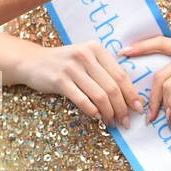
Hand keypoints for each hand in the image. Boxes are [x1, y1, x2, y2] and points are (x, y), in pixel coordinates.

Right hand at [18, 41, 143, 126]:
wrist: (32, 62)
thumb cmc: (63, 64)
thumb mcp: (85, 59)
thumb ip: (104, 71)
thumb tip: (129, 97)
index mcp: (95, 48)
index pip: (120, 75)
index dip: (131, 94)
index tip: (137, 109)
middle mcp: (84, 55)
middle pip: (112, 87)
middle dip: (122, 108)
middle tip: (125, 121)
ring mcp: (71, 67)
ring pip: (99, 96)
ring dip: (109, 113)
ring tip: (112, 122)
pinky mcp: (59, 80)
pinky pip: (82, 100)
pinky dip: (93, 112)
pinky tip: (96, 117)